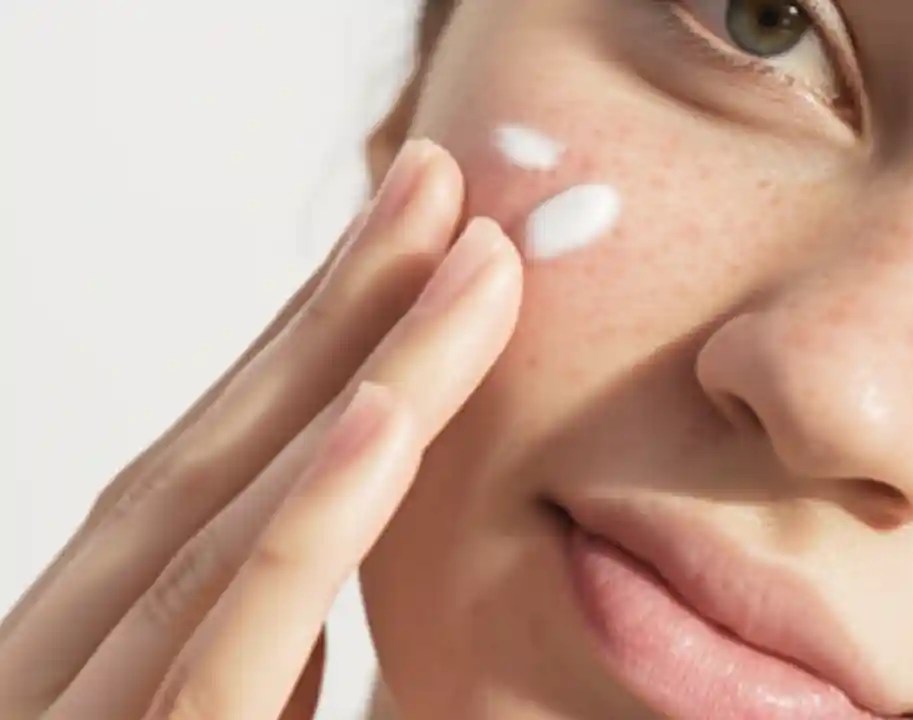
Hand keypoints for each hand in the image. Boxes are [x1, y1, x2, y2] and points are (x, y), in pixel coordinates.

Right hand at [0, 139, 522, 718]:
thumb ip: (261, 668)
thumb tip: (326, 577)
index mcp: (98, 655)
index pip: (211, 479)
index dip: (308, 346)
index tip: (409, 245)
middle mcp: (73, 665)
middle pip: (217, 464)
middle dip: (339, 313)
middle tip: (440, 188)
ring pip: (228, 525)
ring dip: (362, 375)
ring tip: (466, 257)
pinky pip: (224, 657)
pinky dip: (303, 529)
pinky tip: (379, 416)